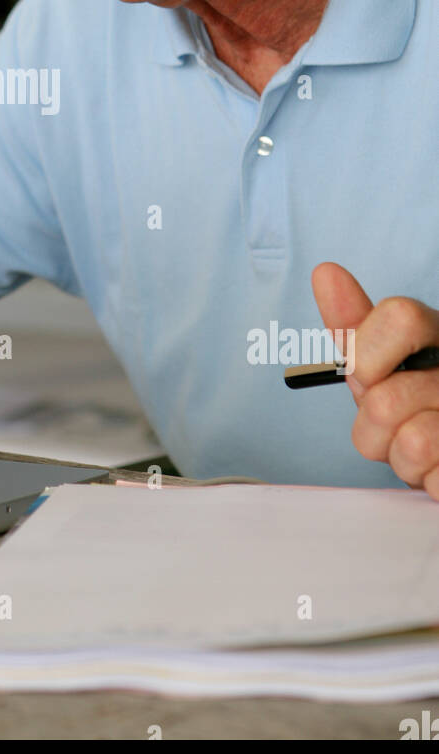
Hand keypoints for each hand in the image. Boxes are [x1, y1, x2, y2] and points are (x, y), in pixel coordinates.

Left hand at [312, 263, 438, 497]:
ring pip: (411, 445)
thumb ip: (354, 328)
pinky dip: (427, 481)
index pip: (399, 317)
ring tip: (422, 447)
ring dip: (401, 458)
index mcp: (438, 334)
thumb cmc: (414, 405)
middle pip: (385, 399)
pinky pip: (435, 481)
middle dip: (374, 425)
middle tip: (400, 422)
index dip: (367, 354)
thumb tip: (325, 272)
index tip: (364, 374)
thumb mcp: (381, 365)